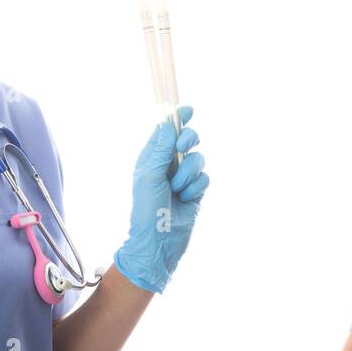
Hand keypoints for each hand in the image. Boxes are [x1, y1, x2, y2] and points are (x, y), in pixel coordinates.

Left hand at [113, 106, 208, 293]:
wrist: (158, 241)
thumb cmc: (146, 208)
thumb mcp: (150, 174)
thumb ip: (161, 148)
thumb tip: (170, 124)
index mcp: (152, 157)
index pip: (167, 131)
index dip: (178, 119)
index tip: (189, 110)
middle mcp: (168, 164)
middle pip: (188, 139)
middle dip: (188, 142)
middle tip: (182, 148)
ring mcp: (183, 178)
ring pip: (199, 159)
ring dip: (188, 173)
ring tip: (177, 190)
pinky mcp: (196, 191)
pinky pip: (205, 178)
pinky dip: (196, 187)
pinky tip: (187, 199)